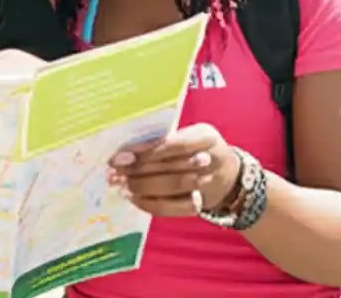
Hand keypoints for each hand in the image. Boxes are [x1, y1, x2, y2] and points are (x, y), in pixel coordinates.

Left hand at [107, 123, 240, 216]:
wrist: (228, 175)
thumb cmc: (196, 148)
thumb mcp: (188, 134)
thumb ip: (162, 139)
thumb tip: (125, 151)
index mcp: (206, 137)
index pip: (173, 144)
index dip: (145, 151)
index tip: (120, 156)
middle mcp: (211, 160)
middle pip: (170, 166)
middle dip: (137, 170)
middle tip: (113, 172)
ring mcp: (209, 184)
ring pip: (171, 186)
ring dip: (140, 186)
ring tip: (118, 184)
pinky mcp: (201, 204)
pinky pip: (173, 207)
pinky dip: (151, 204)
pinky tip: (133, 198)